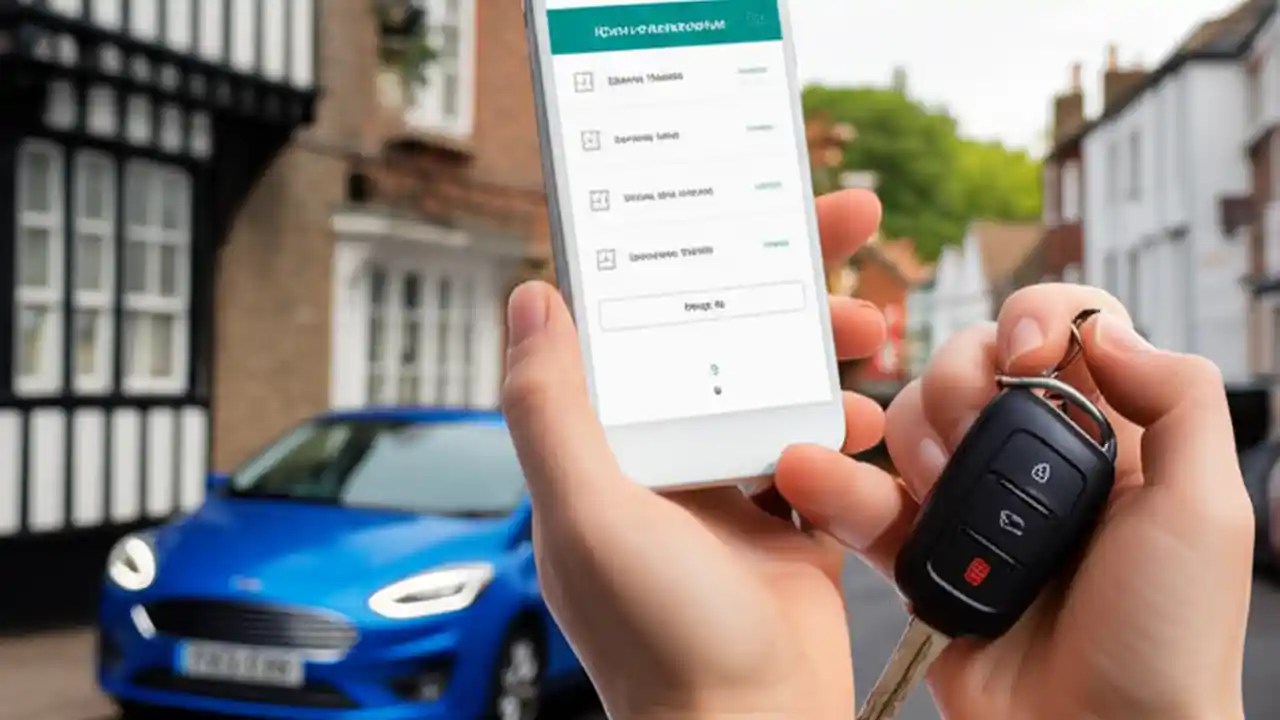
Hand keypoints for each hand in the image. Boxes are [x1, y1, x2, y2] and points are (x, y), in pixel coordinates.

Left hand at [501, 189, 887, 718]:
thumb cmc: (662, 642)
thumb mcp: (588, 516)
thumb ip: (551, 409)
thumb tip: (530, 299)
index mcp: (609, 441)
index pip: (646, 318)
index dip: (694, 250)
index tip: (746, 199)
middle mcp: (665, 454)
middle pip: (727, 333)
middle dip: (788, 276)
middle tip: (852, 221)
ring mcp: (730, 484)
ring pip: (783, 378)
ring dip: (832, 344)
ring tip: (875, 333)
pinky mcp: (789, 516)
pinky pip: (824, 441)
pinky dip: (851, 422)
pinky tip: (871, 423)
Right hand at [778, 284, 1254, 719]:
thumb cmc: (1165, 642)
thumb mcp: (1206, 512)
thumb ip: (1178, 400)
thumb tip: (1103, 329)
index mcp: (1110, 434)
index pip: (1063, 327)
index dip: (1032, 320)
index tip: (1024, 360)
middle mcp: (1036, 456)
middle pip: (968, 359)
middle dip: (960, 385)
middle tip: (978, 440)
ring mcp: (974, 503)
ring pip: (910, 418)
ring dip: (911, 441)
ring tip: (939, 498)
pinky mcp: (921, 549)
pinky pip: (863, 495)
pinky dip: (834, 480)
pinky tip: (812, 472)